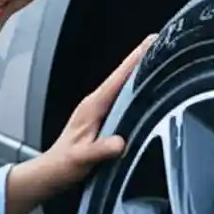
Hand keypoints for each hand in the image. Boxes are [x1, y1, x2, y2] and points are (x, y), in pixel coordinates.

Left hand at [3, 34, 154, 213]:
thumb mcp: (81, 159)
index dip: (135, 59)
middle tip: (162, 43)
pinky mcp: (101, 119)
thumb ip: (100, 150)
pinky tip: (146, 88)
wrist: (50, 172)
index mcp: (92, 107)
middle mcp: (95, 104)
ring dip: (139, 72)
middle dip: (141, 59)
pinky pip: (122, 99)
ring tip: (159, 59)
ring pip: (122, 86)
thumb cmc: (63, 165)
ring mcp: (98, 111)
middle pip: (122, 76)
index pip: (117, 78)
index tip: (150, 41)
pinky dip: (134, 89)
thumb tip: (120, 142)